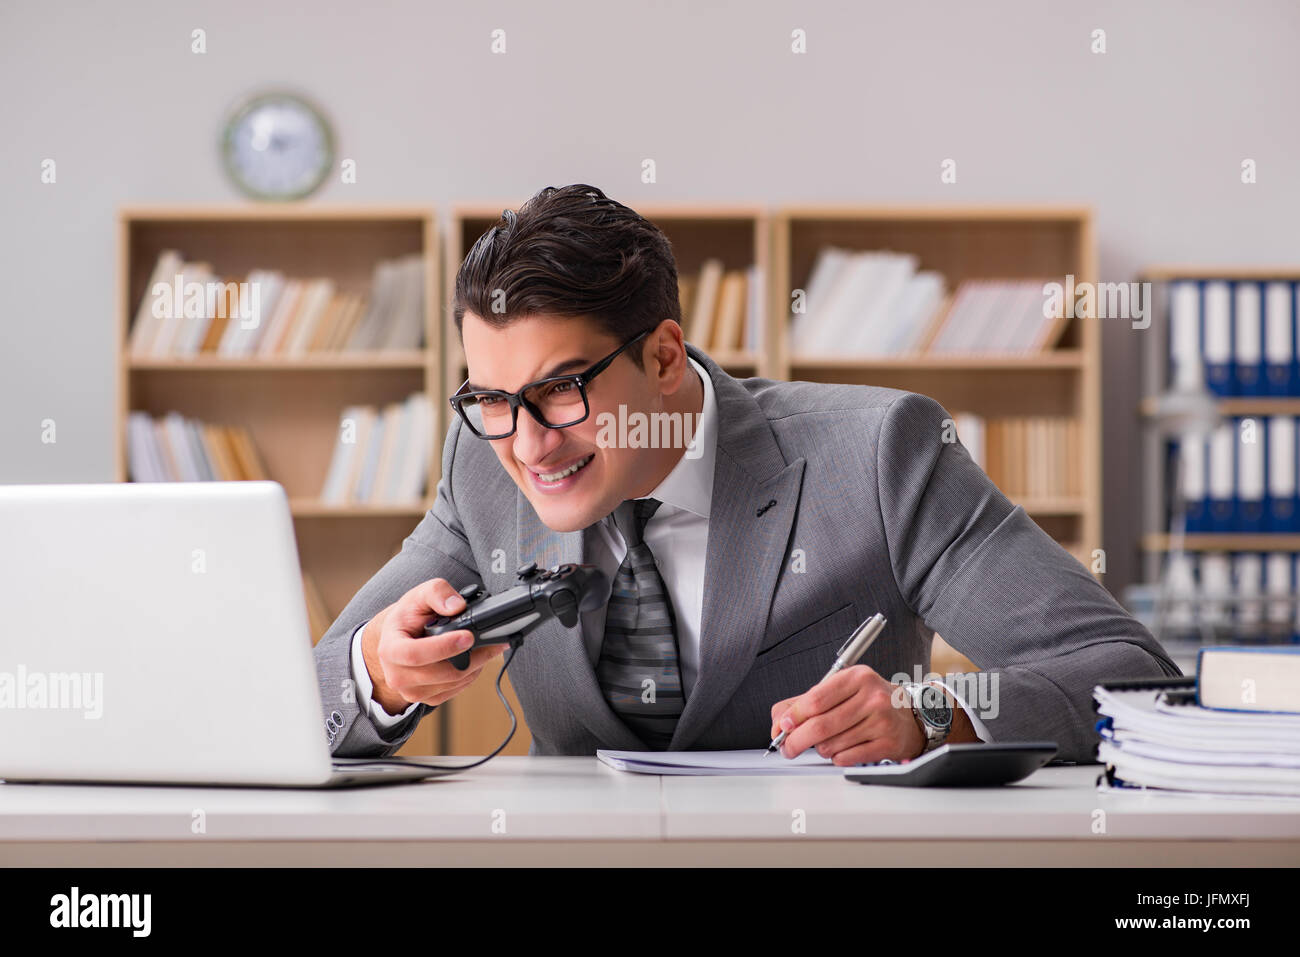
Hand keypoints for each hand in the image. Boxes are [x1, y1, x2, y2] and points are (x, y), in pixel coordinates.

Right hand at [363, 578, 507, 713]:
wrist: (399, 638)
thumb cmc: (408, 617)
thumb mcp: (418, 596)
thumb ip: (437, 593)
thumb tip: (456, 606)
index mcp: (390, 649)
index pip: (414, 654)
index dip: (443, 647)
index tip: (468, 636)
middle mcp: (397, 676)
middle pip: (440, 673)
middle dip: (471, 657)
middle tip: (494, 642)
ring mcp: (412, 691)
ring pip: (452, 683)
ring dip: (477, 665)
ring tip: (490, 646)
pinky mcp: (427, 699)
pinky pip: (456, 690)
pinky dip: (472, 674)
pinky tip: (477, 658)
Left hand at [769, 665, 925, 764]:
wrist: (909, 715)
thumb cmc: (869, 702)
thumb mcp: (840, 691)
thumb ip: (804, 703)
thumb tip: (778, 723)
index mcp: (857, 677)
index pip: (816, 699)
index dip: (793, 716)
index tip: (782, 727)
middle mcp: (872, 697)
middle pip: (820, 725)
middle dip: (796, 741)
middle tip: (788, 748)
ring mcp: (882, 721)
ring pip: (831, 745)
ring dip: (820, 749)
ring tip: (827, 742)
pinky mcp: (887, 744)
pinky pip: (846, 758)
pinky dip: (836, 757)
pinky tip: (843, 749)